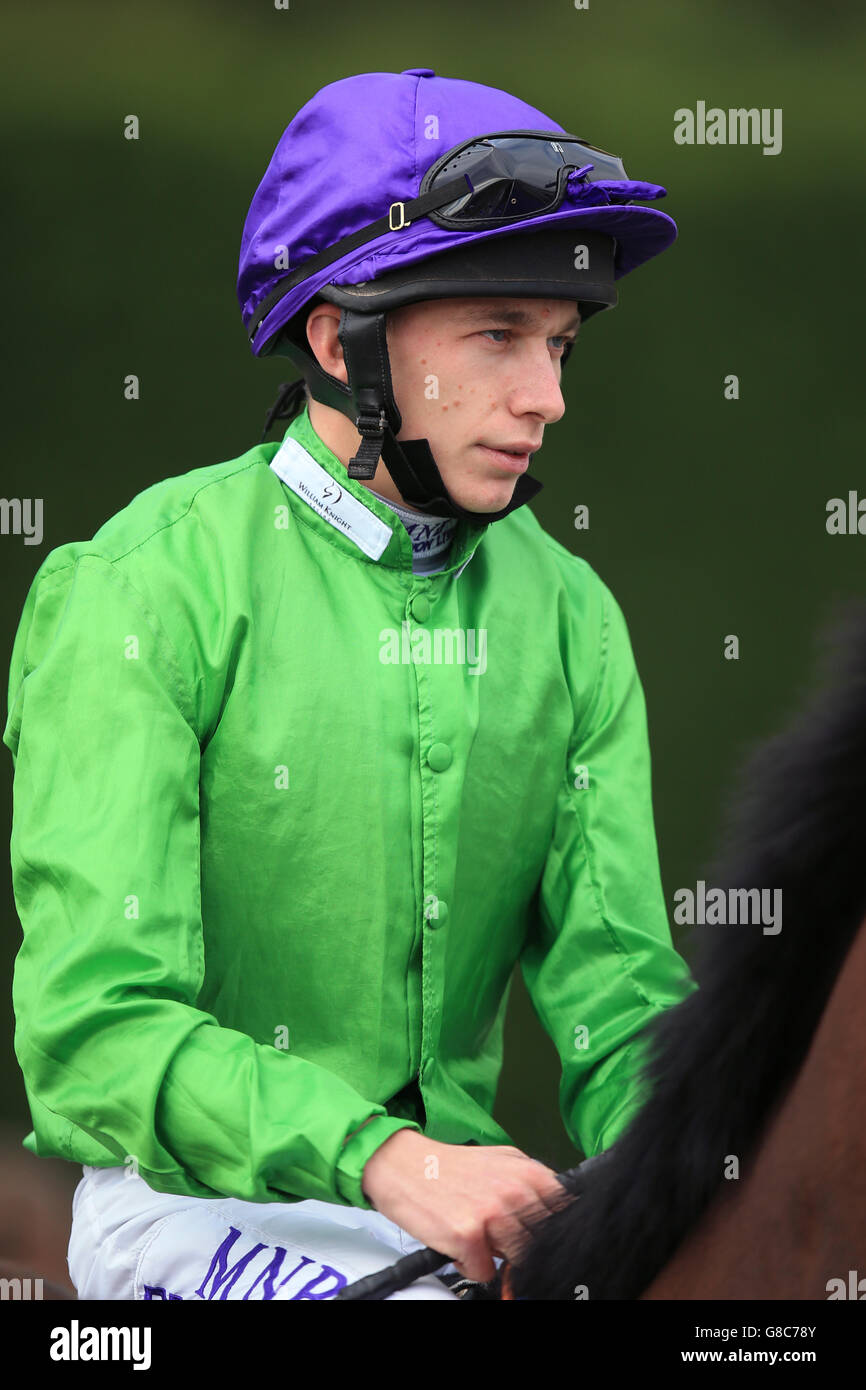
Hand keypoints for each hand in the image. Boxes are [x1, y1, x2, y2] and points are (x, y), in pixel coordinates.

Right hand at [361, 1130, 571, 1282]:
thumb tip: (557, 1211)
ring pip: (516, 1260)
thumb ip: (530, 1183)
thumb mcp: (500, 1160)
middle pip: (539, 1243)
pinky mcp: (468, 1236)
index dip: (549, 1230)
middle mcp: (514, 1192)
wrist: (403, 1165)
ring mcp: (492, 1215)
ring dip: (494, 1255)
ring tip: (475, 1235)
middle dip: (518, 1244)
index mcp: (528, 1173)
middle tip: (495, 1231)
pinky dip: (469, 1265)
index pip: (563, 1215)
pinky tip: (457, 1243)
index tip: (534, 1232)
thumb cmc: (450, 1167)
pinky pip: (484, 1272)